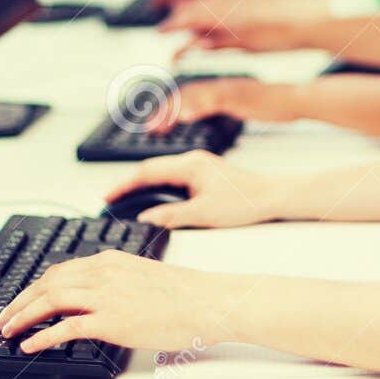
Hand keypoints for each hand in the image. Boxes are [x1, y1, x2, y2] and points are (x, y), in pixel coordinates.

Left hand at [0, 250, 234, 352]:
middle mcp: (104, 272)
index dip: (33, 287)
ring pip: (50, 300)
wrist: (208, 302)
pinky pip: (67, 327)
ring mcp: (107, 295)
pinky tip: (31, 344)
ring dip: (22, 316)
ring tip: (7, 331)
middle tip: (2, 318)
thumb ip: (115, 283)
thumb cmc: (185, 294)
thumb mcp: (142, 277)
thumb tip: (95, 302)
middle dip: (18, 301)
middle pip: (47, 282)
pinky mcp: (112, 319)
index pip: (59, 270)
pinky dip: (43, 335)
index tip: (20, 300)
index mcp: (110, 260)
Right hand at [104, 149, 282, 228]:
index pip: (147, 171)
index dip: (124, 184)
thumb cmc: (245, 202)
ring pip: (161, 171)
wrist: (271, 196)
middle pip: (151, 168)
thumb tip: (145, 218)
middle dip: (129, 183)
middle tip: (110, 199)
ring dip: (143, 183)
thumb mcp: (203, 214)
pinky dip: (157, 185)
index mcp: (190, 165)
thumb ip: (170, 216)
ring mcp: (199, 165)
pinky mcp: (204, 173)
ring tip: (126, 199)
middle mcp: (192, 160)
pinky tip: (153, 197)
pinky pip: (172, 175)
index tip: (108, 196)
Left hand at [149, 78, 300, 130]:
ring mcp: (228, 88)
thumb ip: (221, 110)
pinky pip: (213, 100)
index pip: (187, 96)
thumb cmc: (271, 105)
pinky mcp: (238, 95)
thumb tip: (205, 119)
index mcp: (219, 88)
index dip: (168, 109)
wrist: (294, 99)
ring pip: (193, 95)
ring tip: (160, 125)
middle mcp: (220, 85)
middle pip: (184, 94)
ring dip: (174, 110)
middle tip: (150, 127)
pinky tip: (185, 117)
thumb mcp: (240, 108)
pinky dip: (197, 107)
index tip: (154, 124)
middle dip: (164, 111)